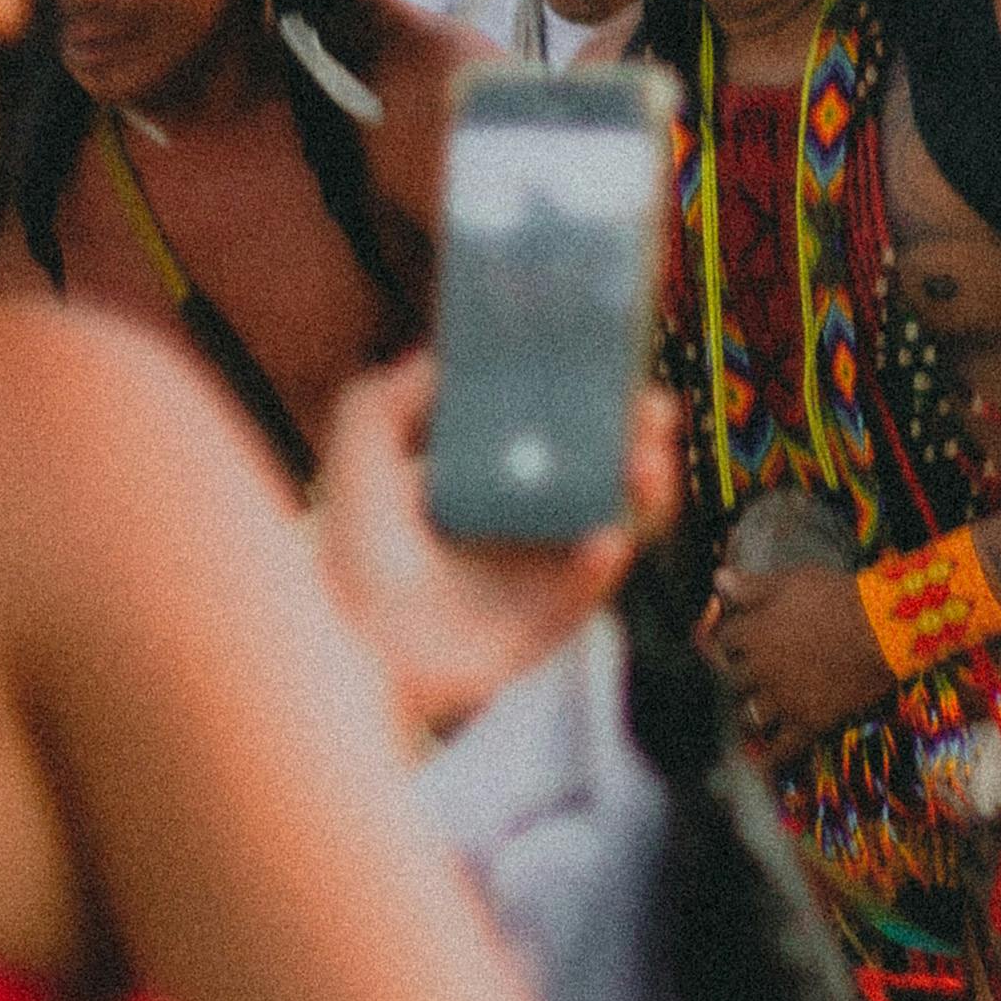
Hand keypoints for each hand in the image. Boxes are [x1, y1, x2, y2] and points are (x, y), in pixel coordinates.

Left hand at [310, 357, 669, 746]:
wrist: (347, 642)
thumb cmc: (349, 553)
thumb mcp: (356, 459)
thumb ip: (383, 400)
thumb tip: (437, 358)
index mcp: (496, 473)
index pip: (564, 423)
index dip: (597, 395)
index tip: (618, 369)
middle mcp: (532, 515)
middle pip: (609, 464)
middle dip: (641, 434)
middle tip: (654, 411)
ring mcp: (549, 566)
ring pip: (621, 517)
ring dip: (646, 489)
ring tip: (645, 467)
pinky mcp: (554, 616)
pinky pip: (593, 583)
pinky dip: (604, 559)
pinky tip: (601, 539)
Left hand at [701, 564, 894, 757]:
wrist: (885, 629)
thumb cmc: (839, 597)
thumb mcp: (793, 581)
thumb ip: (752, 586)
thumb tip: (716, 579)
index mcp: (752, 633)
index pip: (724, 639)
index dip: (730, 638)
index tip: (737, 637)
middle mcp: (759, 670)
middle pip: (731, 679)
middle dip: (737, 675)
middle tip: (748, 674)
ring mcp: (782, 700)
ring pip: (750, 715)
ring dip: (750, 712)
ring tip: (754, 711)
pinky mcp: (808, 722)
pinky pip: (781, 749)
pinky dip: (768, 758)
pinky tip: (761, 763)